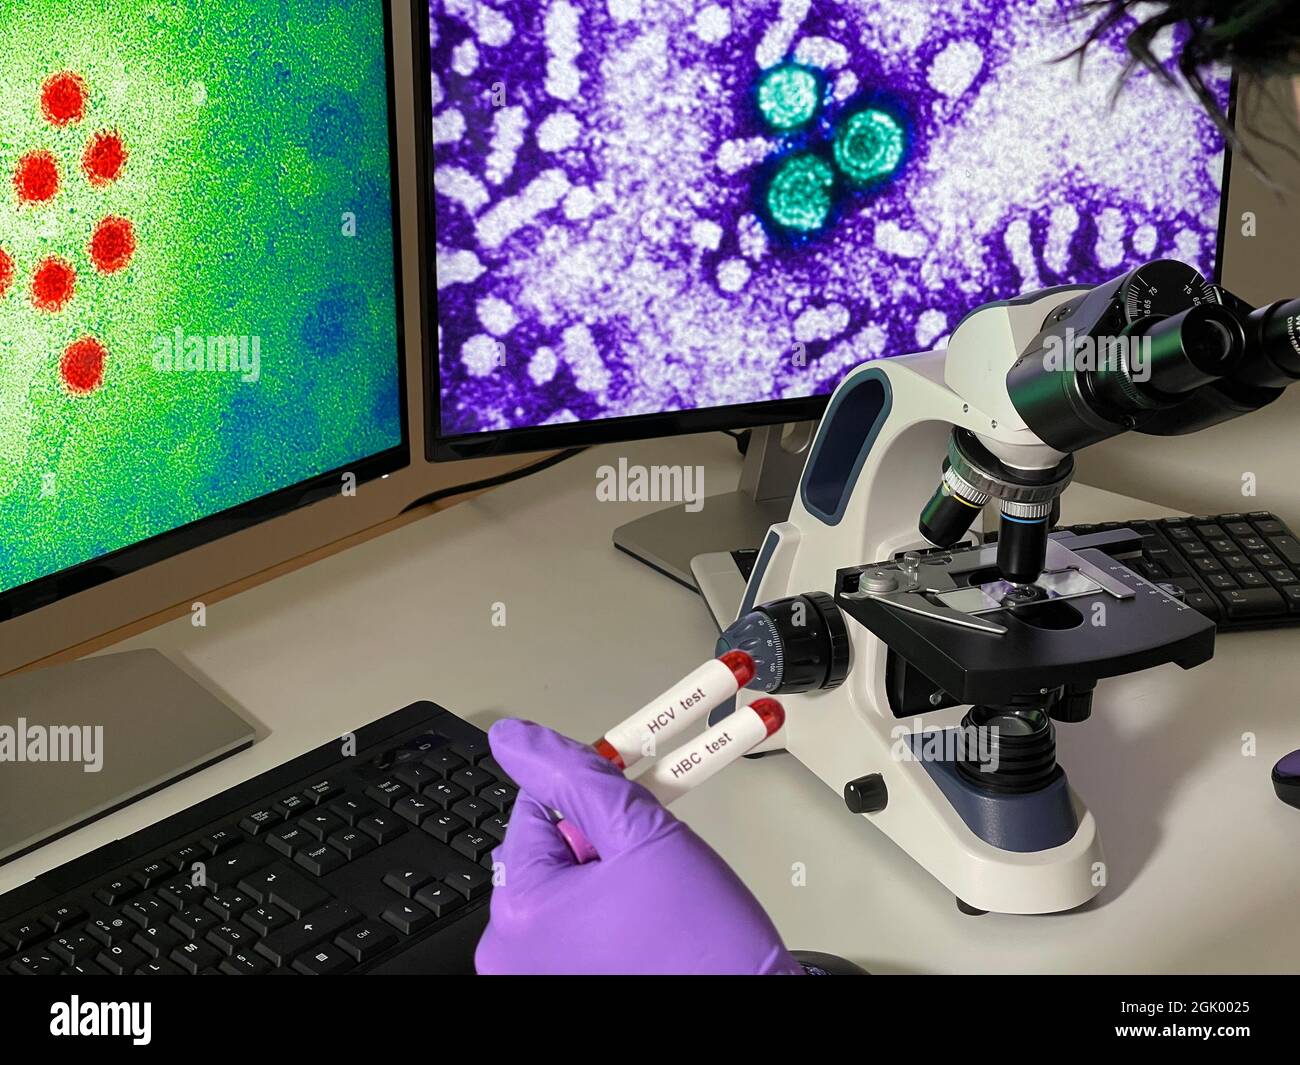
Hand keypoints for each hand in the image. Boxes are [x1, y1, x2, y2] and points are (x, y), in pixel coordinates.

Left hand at [474, 718, 801, 974]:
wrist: (752, 1008)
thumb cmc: (704, 946)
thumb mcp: (642, 833)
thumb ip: (577, 777)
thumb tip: (517, 739)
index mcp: (517, 912)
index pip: (534, 813)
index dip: (588, 797)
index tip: (628, 799)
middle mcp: (509, 956)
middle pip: (548, 857)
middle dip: (599, 847)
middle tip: (651, 862)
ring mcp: (535, 982)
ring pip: (564, 896)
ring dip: (605, 884)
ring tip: (656, 904)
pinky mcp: (561, 995)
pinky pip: (573, 939)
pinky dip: (605, 923)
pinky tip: (647, 931)